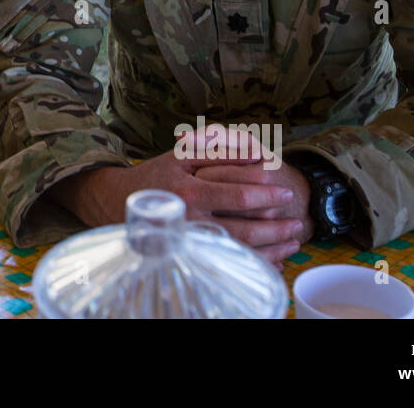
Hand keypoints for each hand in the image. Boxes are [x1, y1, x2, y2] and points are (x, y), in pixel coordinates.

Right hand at [49, 124, 303, 264]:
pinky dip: (253, 262)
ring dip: (271, 246)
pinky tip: (273, 260)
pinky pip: (228, 263)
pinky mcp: (189, 253)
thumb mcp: (181, 154)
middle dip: (276, 226)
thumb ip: (218, 150)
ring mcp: (190, 240)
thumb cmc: (156, 175)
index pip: (238, 194)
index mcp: (191, 190)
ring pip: (239, 249)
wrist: (116, 201)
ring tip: (293, 240)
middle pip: (244, 227)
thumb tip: (255, 153)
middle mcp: (191, 218)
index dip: (266, 193)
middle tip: (297, 220)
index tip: (286, 192)